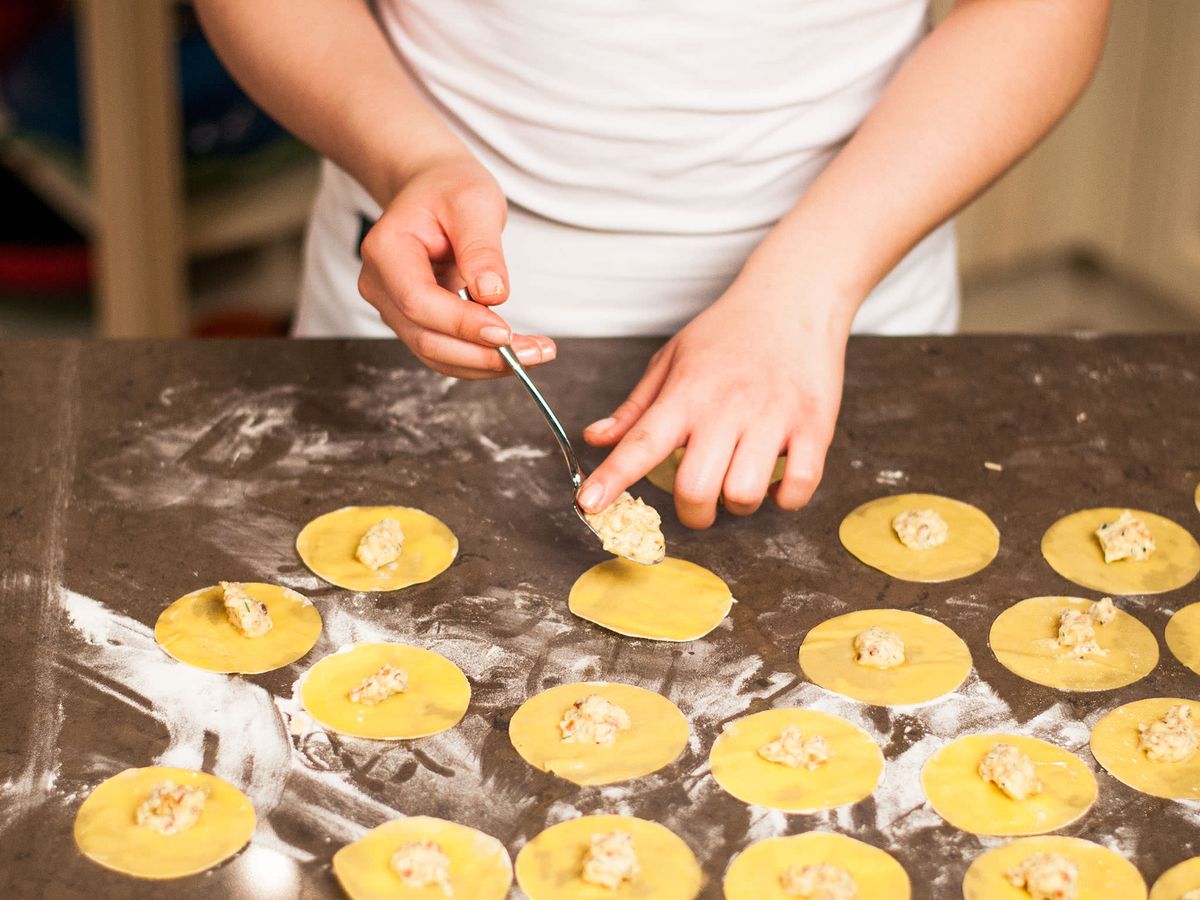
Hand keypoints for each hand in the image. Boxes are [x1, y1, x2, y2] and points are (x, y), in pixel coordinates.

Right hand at [357, 155, 555, 378]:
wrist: (433, 189)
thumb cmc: (449, 189)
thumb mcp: (474, 203)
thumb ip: (481, 249)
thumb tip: (492, 295)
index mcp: (386, 250)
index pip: (418, 301)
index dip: (460, 323)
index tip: (505, 332)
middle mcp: (381, 285)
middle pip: (425, 338)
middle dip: (481, 354)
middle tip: (534, 353)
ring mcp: (394, 308)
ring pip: (436, 354)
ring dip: (485, 364)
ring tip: (534, 354)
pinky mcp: (415, 322)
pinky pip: (445, 351)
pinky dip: (480, 358)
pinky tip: (515, 352)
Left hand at [577, 282, 852, 528]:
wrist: (795, 294)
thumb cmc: (729, 331)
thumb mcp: (672, 359)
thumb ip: (636, 407)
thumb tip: (596, 438)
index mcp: (686, 393)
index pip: (641, 443)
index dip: (612, 478)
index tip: (588, 504)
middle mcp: (726, 407)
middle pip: (696, 488)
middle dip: (692, 513)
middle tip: (697, 502)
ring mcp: (773, 417)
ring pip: (745, 494)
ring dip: (737, 505)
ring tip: (739, 483)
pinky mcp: (814, 425)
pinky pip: (799, 486)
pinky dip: (784, 499)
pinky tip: (776, 483)